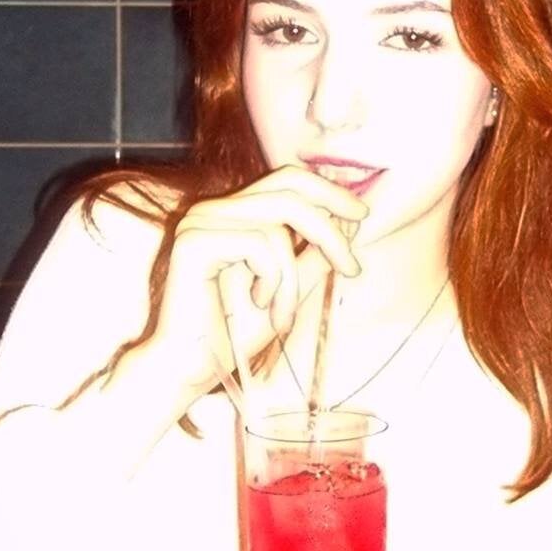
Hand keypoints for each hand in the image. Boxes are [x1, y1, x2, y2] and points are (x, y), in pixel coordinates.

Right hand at [146, 165, 367, 393]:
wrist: (190, 369)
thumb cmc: (234, 332)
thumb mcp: (289, 287)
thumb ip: (313, 253)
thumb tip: (349, 221)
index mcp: (232, 213)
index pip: (288, 181)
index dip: (329, 193)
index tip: (361, 215)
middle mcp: (213, 209)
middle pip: (289, 190)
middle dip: (330, 228)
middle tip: (351, 266)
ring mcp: (200, 221)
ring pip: (278, 224)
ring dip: (293, 278)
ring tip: (283, 314)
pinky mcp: (194, 241)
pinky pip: (259, 244)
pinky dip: (273, 280)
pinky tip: (258, 305)